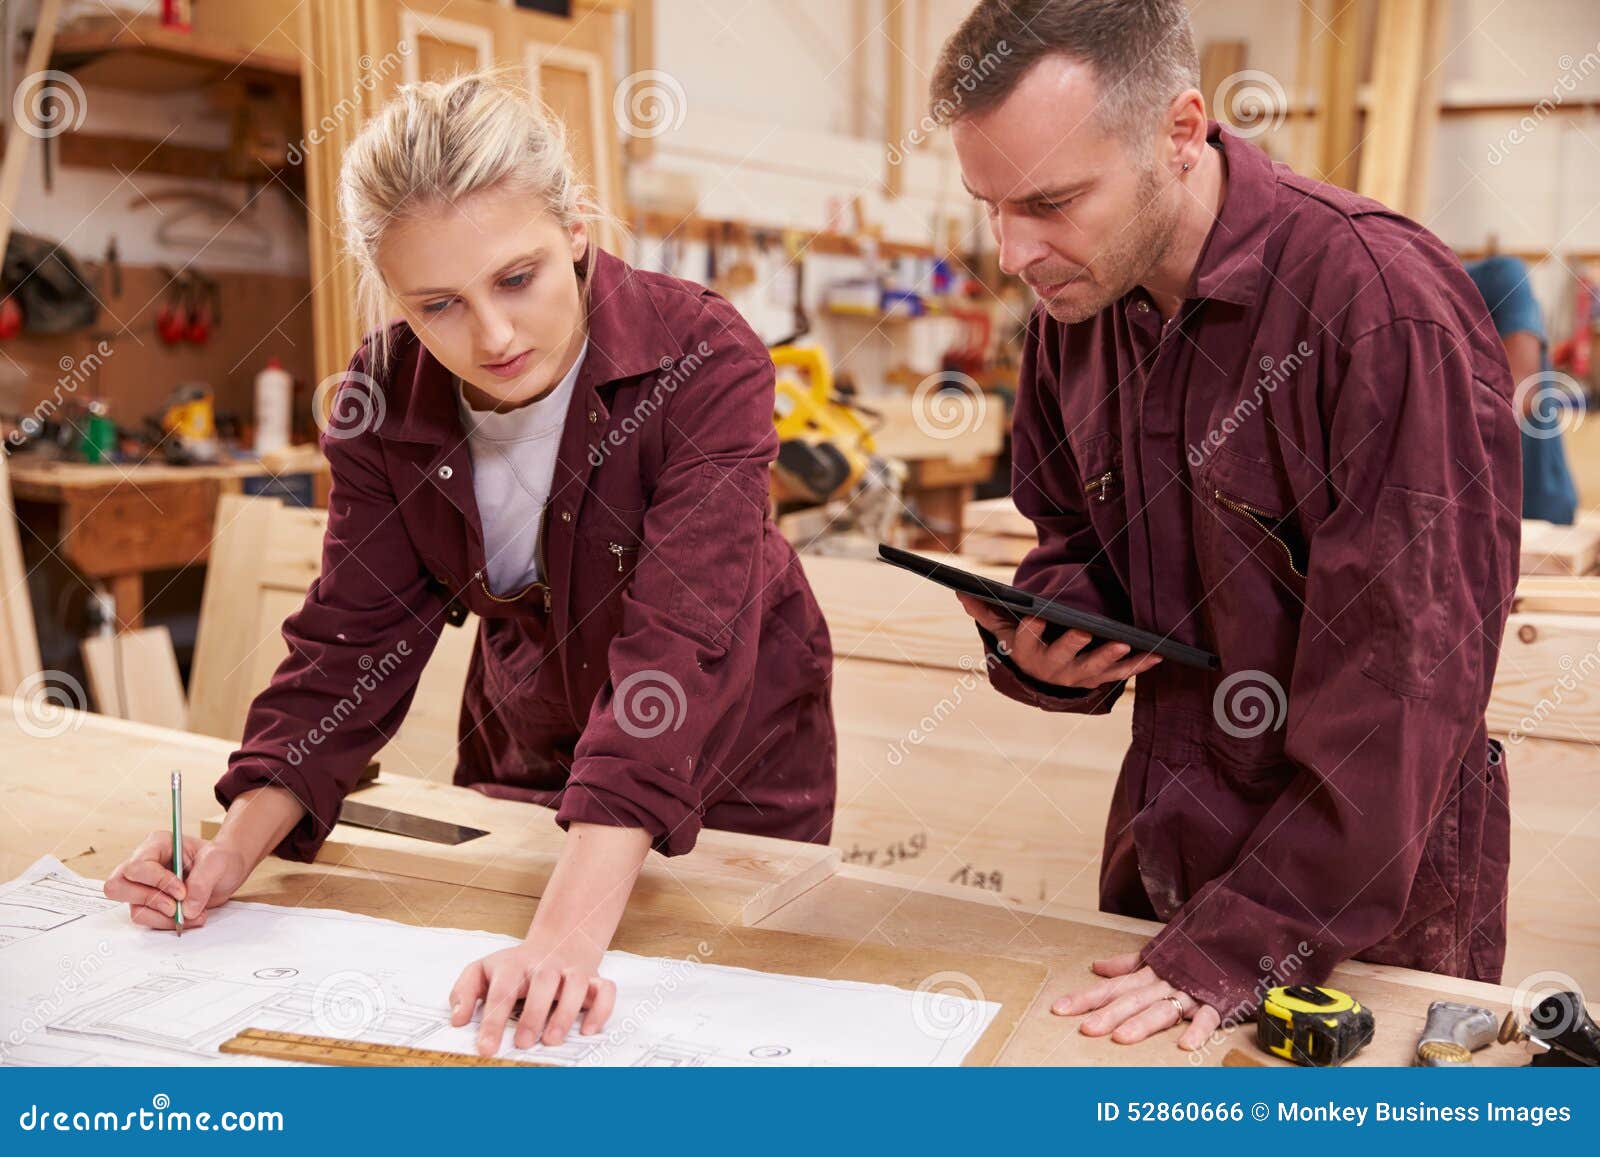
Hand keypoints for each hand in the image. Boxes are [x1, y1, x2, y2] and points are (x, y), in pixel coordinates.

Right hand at [103, 831, 250, 931]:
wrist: (228, 871)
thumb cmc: (221, 858)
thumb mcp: (218, 861)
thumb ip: (202, 881)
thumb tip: (185, 908)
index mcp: (157, 844)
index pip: (137, 866)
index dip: (157, 882)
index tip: (182, 892)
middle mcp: (144, 864)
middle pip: (118, 886)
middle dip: (149, 900)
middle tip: (175, 906)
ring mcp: (144, 886)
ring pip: (133, 908)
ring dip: (162, 917)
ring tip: (190, 914)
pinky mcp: (150, 903)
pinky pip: (146, 919)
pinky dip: (166, 923)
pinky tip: (188, 917)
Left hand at [449, 930, 617, 1056]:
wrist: (558, 941)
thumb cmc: (516, 967)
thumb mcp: (482, 971)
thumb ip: (464, 993)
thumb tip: (457, 1020)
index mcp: (514, 964)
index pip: (502, 989)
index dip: (493, 1020)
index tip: (487, 1048)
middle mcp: (546, 965)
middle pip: (543, 981)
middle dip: (533, 1014)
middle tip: (523, 1044)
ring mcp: (572, 970)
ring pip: (577, 984)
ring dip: (565, 1012)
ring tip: (552, 1040)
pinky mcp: (595, 979)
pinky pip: (606, 990)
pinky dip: (601, 1009)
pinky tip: (588, 1030)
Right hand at [957, 592, 1160, 686]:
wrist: (1043, 677)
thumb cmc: (1025, 642)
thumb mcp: (1004, 628)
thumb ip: (986, 611)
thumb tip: (961, 591)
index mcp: (1028, 654)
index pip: (1026, 641)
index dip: (1032, 630)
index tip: (1038, 617)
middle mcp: (1053, 669)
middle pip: (1062, 659)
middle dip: (1074, 646)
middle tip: (1085, 632)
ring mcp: (1079, 676)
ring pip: (1095, 669)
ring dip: (1111, 658)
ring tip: (1124, 643)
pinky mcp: (1101, 678)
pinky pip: (1122, 674)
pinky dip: (1140, 665)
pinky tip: (1157, 654)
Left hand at [1051, 951, 1221, 1049]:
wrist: (1234, 942)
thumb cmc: (1191, 955)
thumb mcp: (1157, 955)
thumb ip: (1127, 964)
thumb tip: (1096, 967)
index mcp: (1149, 973)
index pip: (1111, 987)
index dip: (1086, 998)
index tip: (1059, 1009)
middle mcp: (1164, 983)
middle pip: (1132, 1000)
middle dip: (1108, 1015)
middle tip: (1087, 1029)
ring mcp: (1190, 992)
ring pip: (1163, 1009)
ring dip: (1143, 1024)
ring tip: (1122, 1038)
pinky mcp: (1216, 1002)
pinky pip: (1207, 1018)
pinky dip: (1198, 1030)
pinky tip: (1185, 1045)